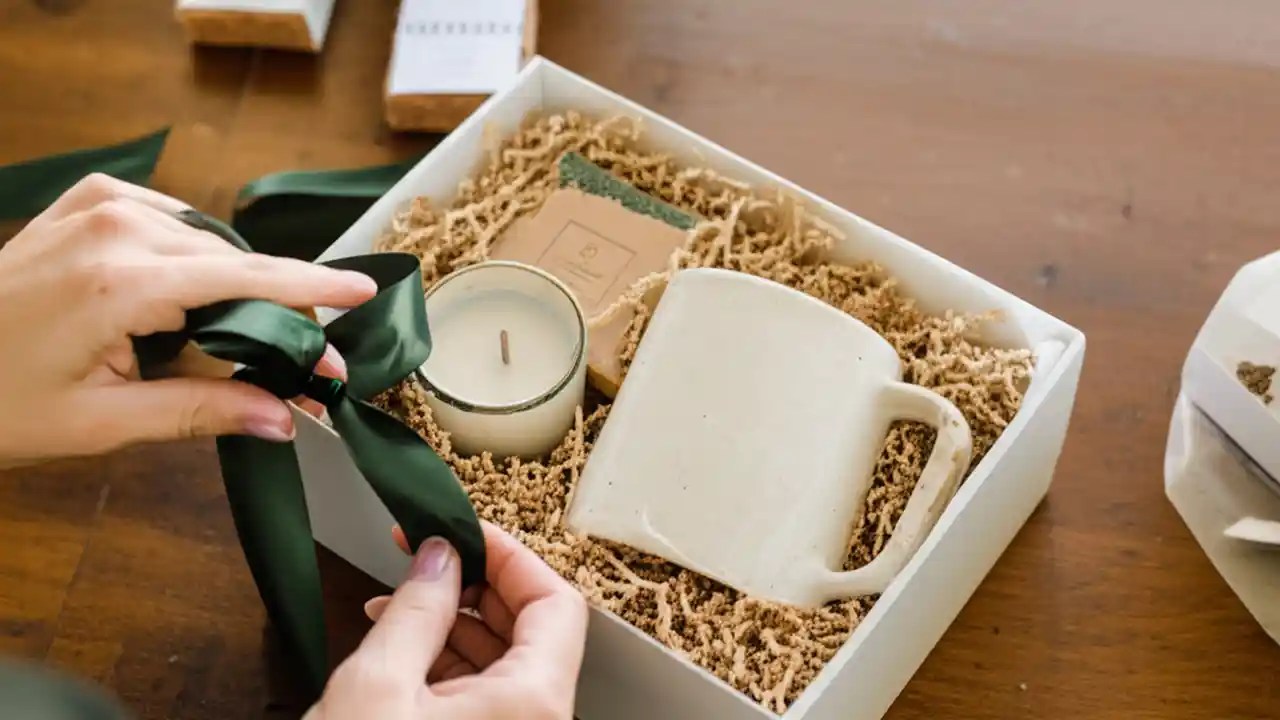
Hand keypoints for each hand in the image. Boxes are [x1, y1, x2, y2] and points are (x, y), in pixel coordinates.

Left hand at [0, 174, 375, 466]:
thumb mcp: (104, 423)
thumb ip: (203, 413)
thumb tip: (286, 418)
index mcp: (120, 282)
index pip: (248, 278)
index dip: (313, 290)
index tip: (364, 293)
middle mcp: (114, 228)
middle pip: (233, 264)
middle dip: (277, 313)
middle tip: (308, 369)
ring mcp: (97, 207)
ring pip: (205, 242)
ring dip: (233, 287)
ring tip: (242, 343)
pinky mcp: (85, 204)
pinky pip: (168, 219)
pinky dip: (191, 255)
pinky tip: (187, 293)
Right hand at [308, 522, 587, 719]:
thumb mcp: (376, 686)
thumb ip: (415, 607)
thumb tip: (439, 556)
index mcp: (534, 704)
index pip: (556, 601)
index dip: (510, 555)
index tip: (463, 530)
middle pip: (534, 629)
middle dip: (478, 584)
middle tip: (426, 553)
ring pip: (506, 663)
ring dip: (456, 621)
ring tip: (397, 599)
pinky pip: (484, 698)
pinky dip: (446, 663)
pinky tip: (400, 645)